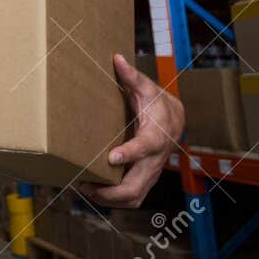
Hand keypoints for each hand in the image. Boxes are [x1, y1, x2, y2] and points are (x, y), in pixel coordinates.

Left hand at [79, 53, 184, 207]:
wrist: (174, 120)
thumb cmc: (157, 103)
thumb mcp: (147, 88)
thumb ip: (132, 77)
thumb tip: (117, 58)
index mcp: (156, 135)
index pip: (145, 147)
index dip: (130, 153)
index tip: (112, 157)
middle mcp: (154, 159)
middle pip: (136, 185)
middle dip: (110, 190)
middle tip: (85, 184)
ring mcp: (150, 173)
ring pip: (133, 197)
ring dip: (108, 199)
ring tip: (84, 190)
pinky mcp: (145, 179)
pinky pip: (132, 198)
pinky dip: (113, 200)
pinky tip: (92, 192)